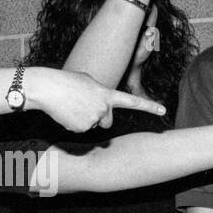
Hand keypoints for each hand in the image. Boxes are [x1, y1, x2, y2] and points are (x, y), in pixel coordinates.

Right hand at [28, 67, 164, 130]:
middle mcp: (104, 108)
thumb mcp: (89, 83)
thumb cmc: (67, 82)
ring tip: (72, 106)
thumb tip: (102, 107)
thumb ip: (101, 94)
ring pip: (92, 126)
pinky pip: (80, 130)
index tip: (163, 110)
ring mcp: (94, 119)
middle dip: (98, 119)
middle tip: (83, 107)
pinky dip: (73, 124)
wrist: (49, 88)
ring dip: (83, 119)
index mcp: (108, 94)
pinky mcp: (82, 128)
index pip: (133, 101)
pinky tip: (66, 113)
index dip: (149, 106)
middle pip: (107, 122)